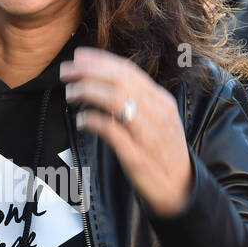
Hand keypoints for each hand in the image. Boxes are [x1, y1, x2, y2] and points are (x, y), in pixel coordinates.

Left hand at [59, 47, 192, 217]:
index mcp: (161, 101)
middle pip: (120, 80)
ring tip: (70, 93)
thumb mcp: (158, 121)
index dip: (100, 61)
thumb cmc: (164, 154)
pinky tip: (81, 120)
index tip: (78, 57)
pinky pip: (112, 131)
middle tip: (66, 71)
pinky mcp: (137, 156)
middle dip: (89, 71)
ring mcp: (148, 134)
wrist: (181, 190)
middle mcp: (157, 112)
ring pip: (117, 99)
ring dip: (89, 91)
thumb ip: (137, 102)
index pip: (129, 71)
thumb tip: (106, 85)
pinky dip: (93, 121)